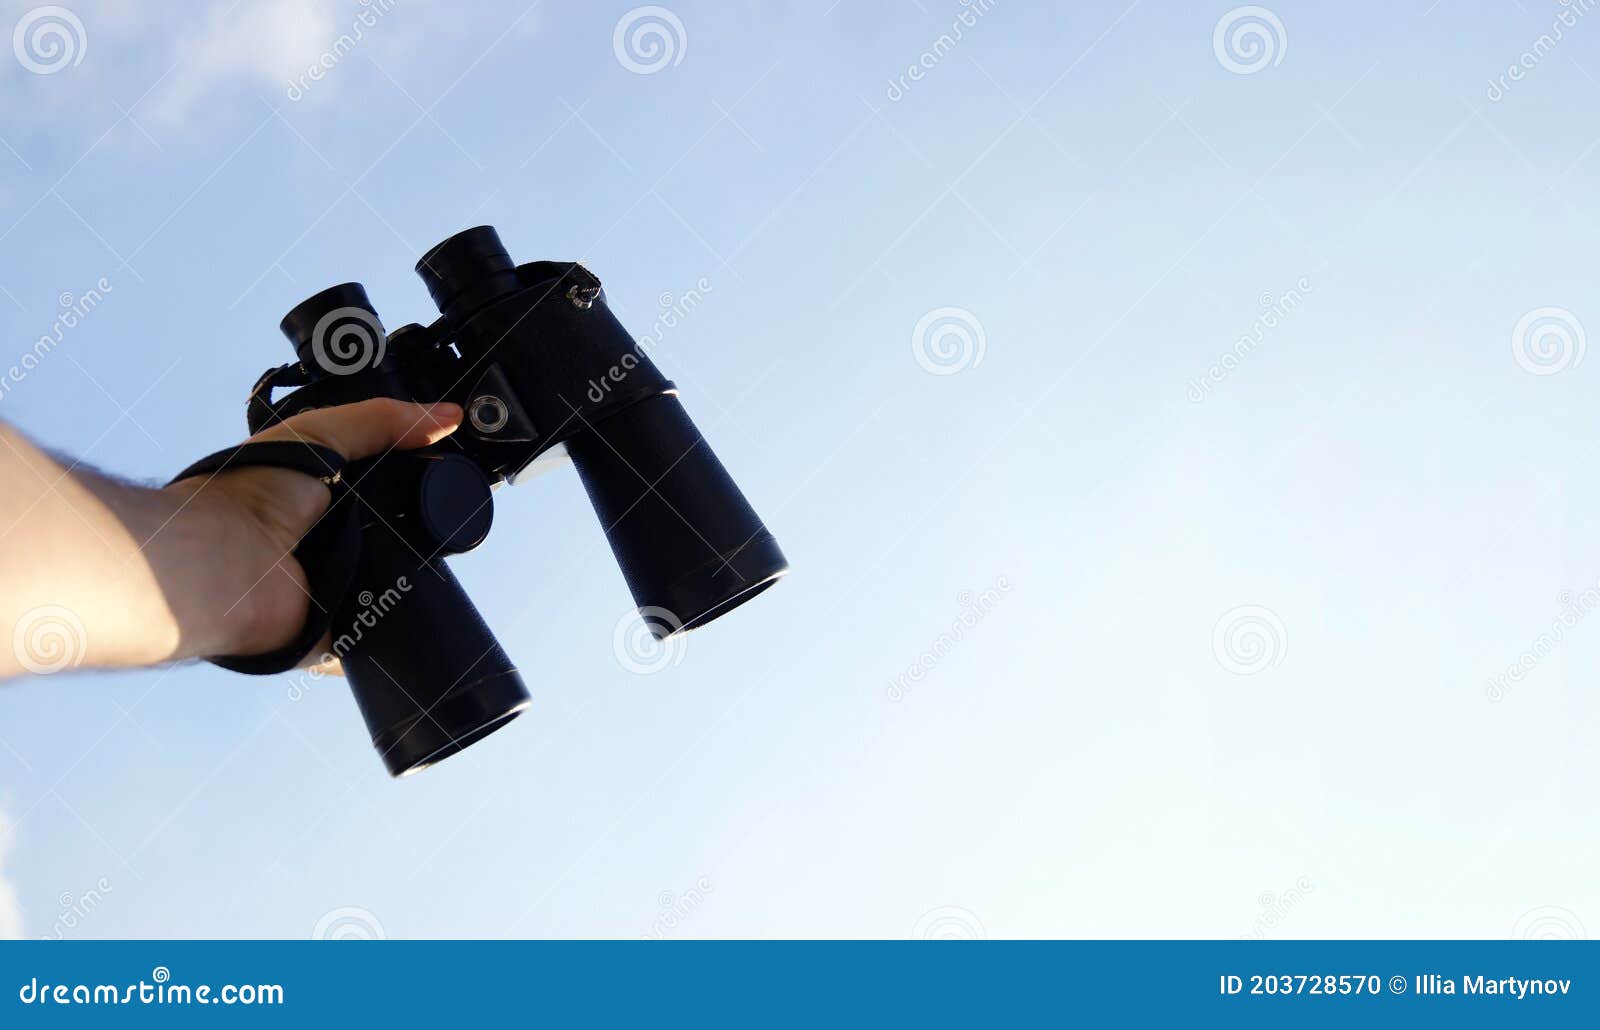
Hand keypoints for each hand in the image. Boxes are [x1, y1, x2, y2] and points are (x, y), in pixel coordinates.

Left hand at [162, 398, 462, 663]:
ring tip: (434, 564)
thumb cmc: (247, 491)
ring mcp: (328, 595)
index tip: (448, 477)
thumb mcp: (321, 432)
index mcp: (319, 501)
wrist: (219, 561)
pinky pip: (377, 641)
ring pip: (393, 590)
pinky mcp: (333, 637)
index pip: (380, 493)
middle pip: (394, 542)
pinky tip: (415, 614)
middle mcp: (323, 547)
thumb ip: (383, 420)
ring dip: (410, 581)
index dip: (412, 487)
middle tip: (451, 524)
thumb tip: (450, 416)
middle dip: (419, 535)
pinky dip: (394, 633)